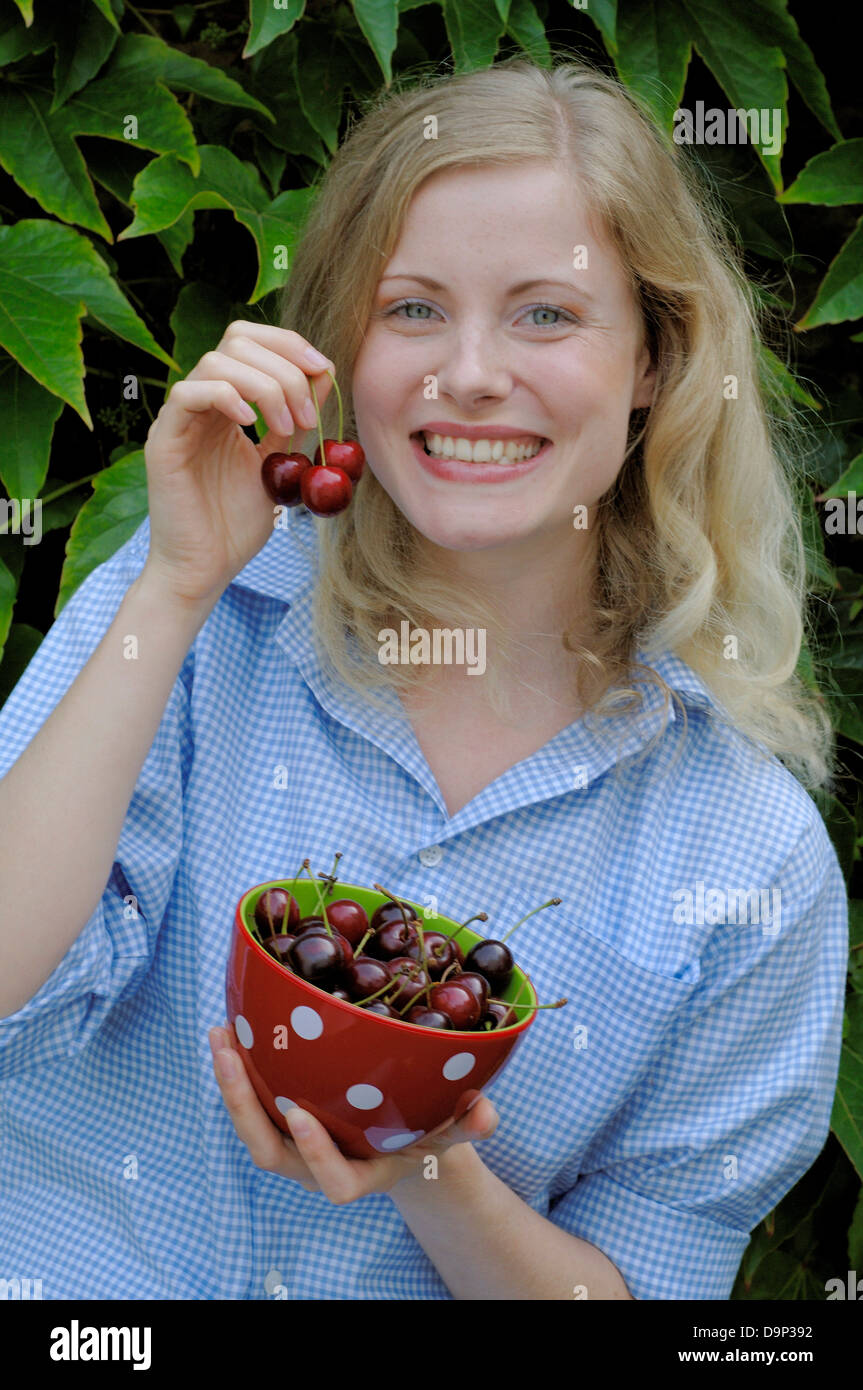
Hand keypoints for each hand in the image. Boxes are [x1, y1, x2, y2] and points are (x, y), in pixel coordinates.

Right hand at [142, 320, 334, 606]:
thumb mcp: (279, 465)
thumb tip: (324, 375)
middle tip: (307, 415)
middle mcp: (200, 401)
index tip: (325, 370)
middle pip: (237, 339)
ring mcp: (180, 418)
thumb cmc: (236, 525)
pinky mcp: (164, 440)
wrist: (206, 568)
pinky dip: (226, 395)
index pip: (252, 341)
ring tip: (286, 428)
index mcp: (226, 402)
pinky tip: (251, 424)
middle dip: (285, 367)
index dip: (290, 345)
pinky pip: (188, 394)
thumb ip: (294, 421)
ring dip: (265, 386)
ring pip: (216, 360)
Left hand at [208, 1024, 499, 1203]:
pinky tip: (231, 1026)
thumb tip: (488, 1113)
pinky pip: (250, 1100)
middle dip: (243, 1107)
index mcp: (359, 1173)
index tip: (301, 1115)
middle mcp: (316, 1165)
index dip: (317, 1154)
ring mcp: (293, 1144)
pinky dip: (237, 1066)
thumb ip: (469, 1123)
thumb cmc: (424, 1131)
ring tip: (221, 1033)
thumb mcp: (451, 1129)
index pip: (334, 1181)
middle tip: (231, 1056)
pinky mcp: (278, 1117)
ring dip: (230, 1082)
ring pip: (250, 1124)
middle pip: (269, 1152)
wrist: (398, 1141)